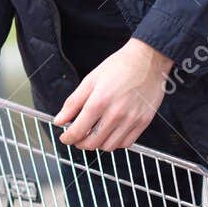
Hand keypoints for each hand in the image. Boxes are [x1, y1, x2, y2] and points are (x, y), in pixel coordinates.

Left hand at [52, 39, 172, 151]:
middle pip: (92, 143)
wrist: (147, 60)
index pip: (78, 131)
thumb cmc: (119, 67)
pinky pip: (126, 143)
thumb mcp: (90, 80)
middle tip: (78, 137)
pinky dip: (116, 142)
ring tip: (95, 134)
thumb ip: (73, 102)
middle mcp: (115, 113)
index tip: (65, 138)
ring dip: (98, 144)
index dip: (68, 138)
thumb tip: (60, 120)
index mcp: (99, 101)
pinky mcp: (143, 122)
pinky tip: (112, 132)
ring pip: (109, 146)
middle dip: (80, 143)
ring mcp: (131, 119)